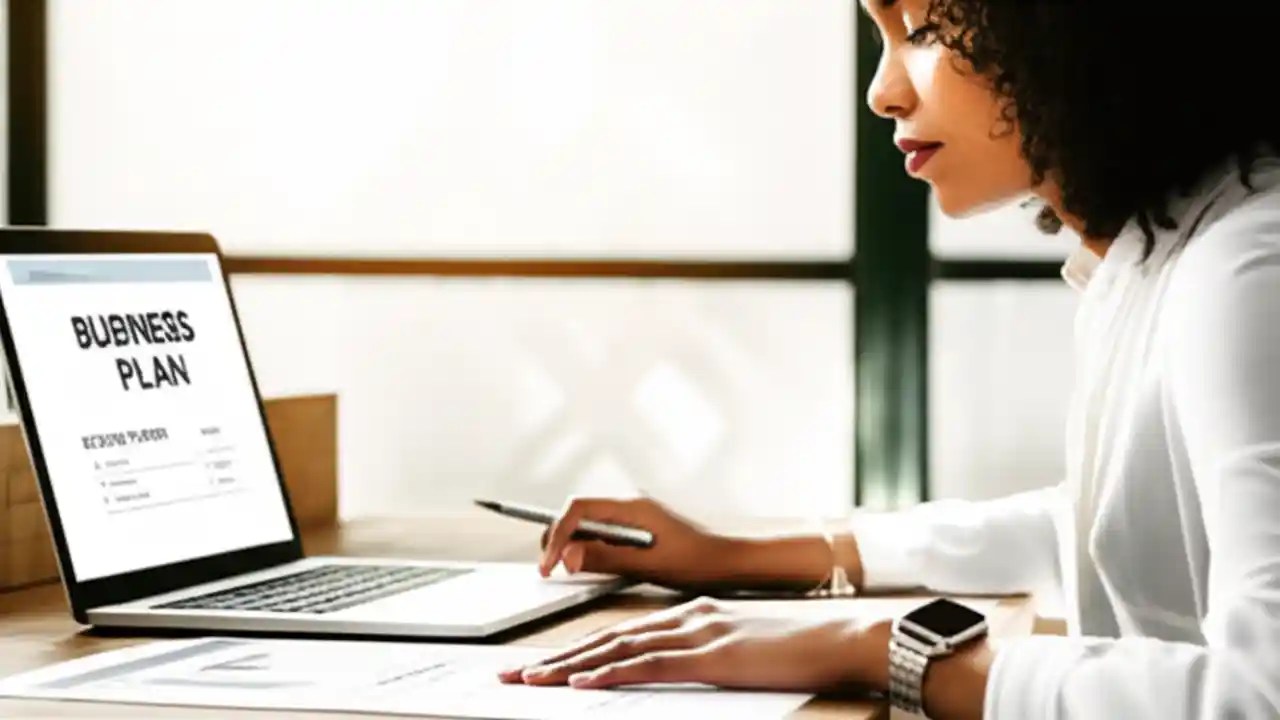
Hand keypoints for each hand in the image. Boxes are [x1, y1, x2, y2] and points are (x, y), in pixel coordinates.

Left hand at [498, 597, 890, 692]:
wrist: (837, 639)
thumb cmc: (795, 650)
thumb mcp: (739, 648)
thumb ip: (704, 652)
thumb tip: (674, 666)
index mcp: (690, 615)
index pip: (619, 632)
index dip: (576, 649)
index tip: (542, 666)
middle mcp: (685, 618)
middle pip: (606, 637)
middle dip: (555, 659)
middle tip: (514, 676)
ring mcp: (697, 634)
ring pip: (618, 649)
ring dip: (569, 667)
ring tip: (532, 682)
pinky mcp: (711, 656)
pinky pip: (651, 666)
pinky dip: (613, 673)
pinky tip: (585, 682)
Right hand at [538, 496, 736, 588]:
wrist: (731, 560)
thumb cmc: (699, 561)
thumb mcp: (649, 565)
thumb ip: (606, 559)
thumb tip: (569, 555)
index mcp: (633, 506)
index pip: (578, 509)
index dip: (557, 535)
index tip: (549, 563)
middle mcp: (631, 504)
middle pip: (579, 513)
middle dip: (559, 538)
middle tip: (551, 568)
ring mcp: (635, 514)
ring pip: (589, 523)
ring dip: (574, 544)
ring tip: (568, 568)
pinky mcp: (639, 527)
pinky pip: (604, 532)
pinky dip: (591, 547)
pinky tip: (593, 564)